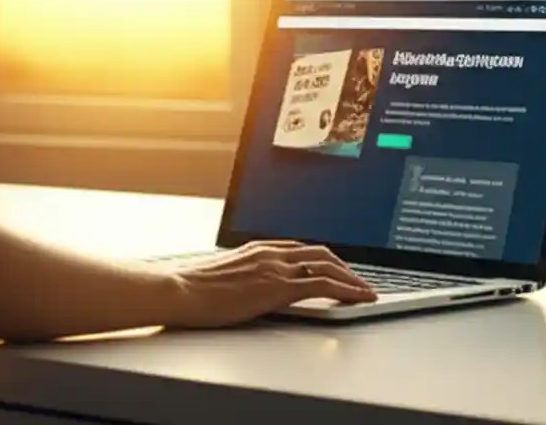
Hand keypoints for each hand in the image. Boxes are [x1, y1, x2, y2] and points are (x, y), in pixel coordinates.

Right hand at [162, 241, 376, 328]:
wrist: (179, 290)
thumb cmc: (189, 289)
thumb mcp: (219, 277)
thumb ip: (238, 277)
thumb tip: (241, 290)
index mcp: (255, 249)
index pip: (298, 248)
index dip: (320, 258)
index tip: (332, 267)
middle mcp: (269, 252)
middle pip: (318, 252)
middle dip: (342, 265)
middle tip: (356, 280)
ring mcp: (275, 267)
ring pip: (327, 264)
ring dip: (352, 277)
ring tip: (366, 291)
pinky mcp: (279, 286)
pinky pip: (324, 284)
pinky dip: (348, 289)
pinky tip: (360, 298)